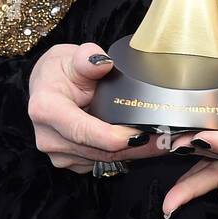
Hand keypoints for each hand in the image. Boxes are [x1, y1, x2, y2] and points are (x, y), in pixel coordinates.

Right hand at [27, 42, 177, 173]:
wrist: (46, 86)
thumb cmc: (60, 70)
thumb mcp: (72, 56)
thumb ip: (87, 59)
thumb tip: (103, 63)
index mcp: (46, 110)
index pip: (83, 131)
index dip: (115, 137)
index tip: (144, 133)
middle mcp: (49, 138)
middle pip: (100, 150)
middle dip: (138, 147)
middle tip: (171, 138)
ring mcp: (58, 154)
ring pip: (105, 159)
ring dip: (137, 153)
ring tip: (166, 140)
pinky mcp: (70, 162)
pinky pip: (103, 162)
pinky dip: (126, 154)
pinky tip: (145, 144)